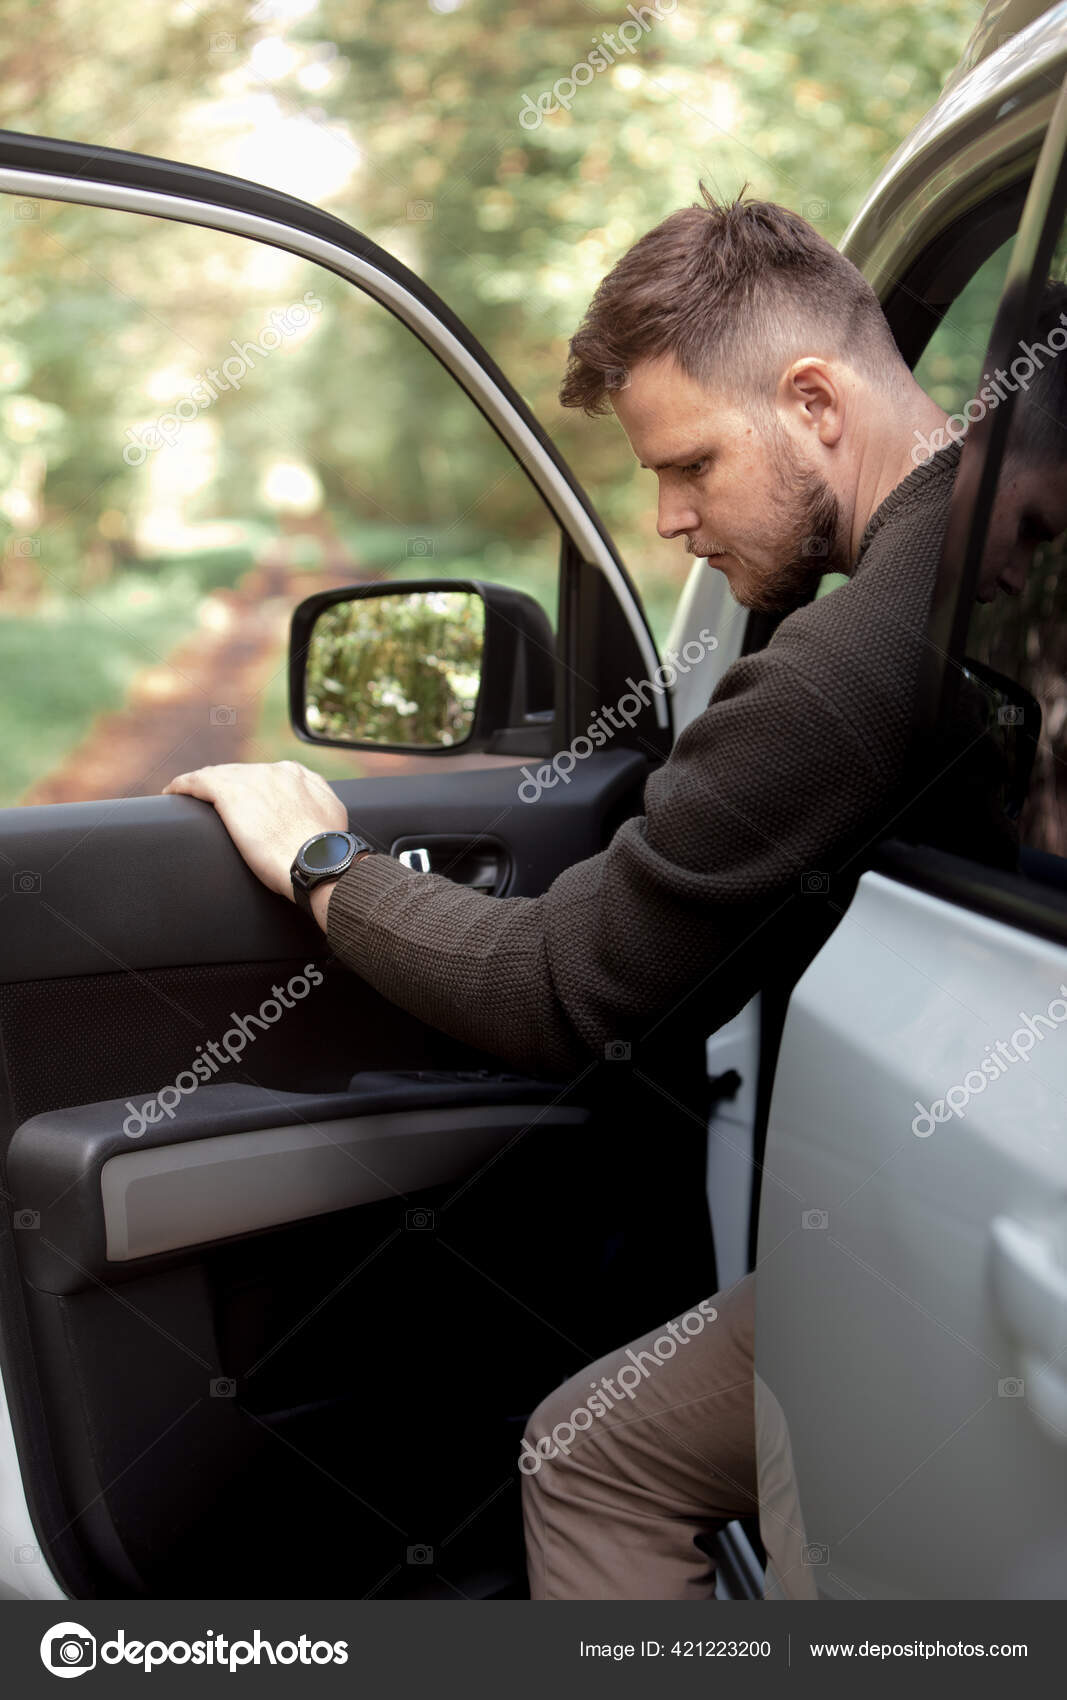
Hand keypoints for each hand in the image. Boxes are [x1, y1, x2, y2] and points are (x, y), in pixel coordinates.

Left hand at [162, 760, 349, 900]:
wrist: (318, 862)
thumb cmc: (325, 853)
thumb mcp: (331, 817)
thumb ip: (316, 804)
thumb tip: (308, 812)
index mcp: (298, 776)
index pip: (265, 775)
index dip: (250, 788)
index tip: (243, 802)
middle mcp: (274, 771)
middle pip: (239, 774)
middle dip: (225, 787)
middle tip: (212, 806)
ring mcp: (251, 780)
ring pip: (217, 775)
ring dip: (201, 785)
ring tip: (186, 796)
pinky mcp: (229, 793)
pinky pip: (196, 782)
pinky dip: (182, 786)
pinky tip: (172, 793)